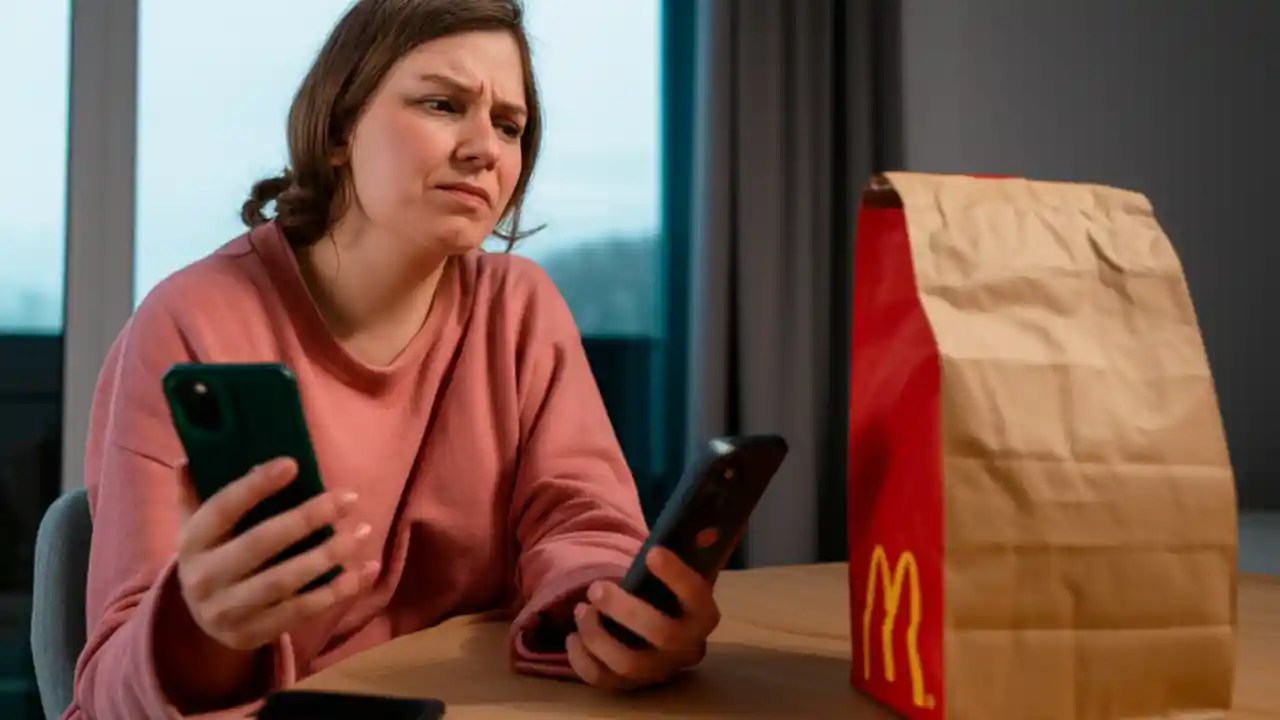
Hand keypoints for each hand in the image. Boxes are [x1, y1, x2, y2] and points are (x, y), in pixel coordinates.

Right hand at [175, 457, 379, 651]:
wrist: (201, 624)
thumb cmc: (211, 557)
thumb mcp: (195, 526)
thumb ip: (194, 492)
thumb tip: (189, 458)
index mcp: (192, 543)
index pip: (222, 509)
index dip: (255, 486)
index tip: (292, 464)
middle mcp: (206, 578)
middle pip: (261, 544)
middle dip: (307, 519)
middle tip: (348, 499)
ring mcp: (230, 610)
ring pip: (285, 581)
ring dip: (328, 555)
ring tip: (362, 531)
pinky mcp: (254, 634)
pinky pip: (302, 611)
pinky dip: (337, 591)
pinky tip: (365, 568)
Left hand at [567, 548, 720, 689]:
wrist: (656, 623)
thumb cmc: (662, 590)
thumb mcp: (671, 573)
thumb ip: (668, 559)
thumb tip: (656, 541)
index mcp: (702, 615)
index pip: (697, 596)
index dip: (676, 576)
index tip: (651, 551)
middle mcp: (687, 649)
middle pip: (661, 634)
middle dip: (623, 608)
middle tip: (595, 587)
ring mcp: (658, 671)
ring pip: (628, 664)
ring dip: (597, 635)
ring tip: (580, 609)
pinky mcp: (629, 686)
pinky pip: (602, 680)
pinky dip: (581, 659)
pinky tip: (572, 637)